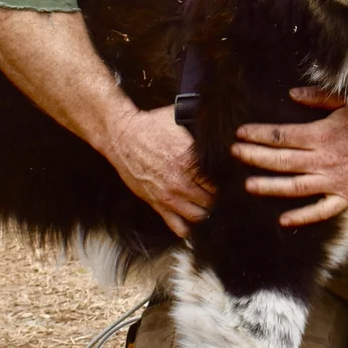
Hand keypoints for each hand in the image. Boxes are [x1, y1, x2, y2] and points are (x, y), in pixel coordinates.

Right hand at [106, 104, 214, 238]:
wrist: (121, 138)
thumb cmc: (151, 126)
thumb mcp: (179, 120)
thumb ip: (199, 126)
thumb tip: (216, 122)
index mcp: (189, 162)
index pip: (217, 182)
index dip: (225, 181)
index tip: (225, 178)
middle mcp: (180, 182)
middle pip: (210, 201)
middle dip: (217, 197)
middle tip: (218, 192)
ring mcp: (168, 196)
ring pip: (197, 216)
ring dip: (205, 211)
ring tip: (206, 203)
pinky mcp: (155, 203)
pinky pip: (177, 226)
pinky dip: (187, 227)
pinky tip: (191, 219)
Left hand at [231, 86, 347, 226]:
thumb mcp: (346, 103)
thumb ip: (317, 99)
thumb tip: (292, 95)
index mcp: (321, 134)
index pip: (280, 136)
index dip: (258, 135)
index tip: (240, 134)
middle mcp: (323, 160)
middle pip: (280, 160)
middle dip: (254, 157)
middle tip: (235, 153)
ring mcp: (334, 181)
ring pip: (294, 187)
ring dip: (269, 186)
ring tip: (248, 185)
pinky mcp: (347, 197)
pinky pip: (320, 210)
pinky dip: (302, 217)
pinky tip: (284, 220)